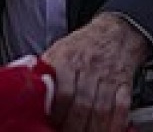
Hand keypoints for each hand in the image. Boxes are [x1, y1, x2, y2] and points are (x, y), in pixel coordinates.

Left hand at [41, 14, 149, 131]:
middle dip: (74, 126)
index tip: (51, 125)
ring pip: (101, 109)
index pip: (62, 92)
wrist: (114, 31)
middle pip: (82, 105)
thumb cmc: (82, 45)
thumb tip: (28, 95)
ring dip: (93, 128)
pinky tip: (108, 130)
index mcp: (68, 59)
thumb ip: (44, 72)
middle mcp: (89, 67)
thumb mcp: (58, 50)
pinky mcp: (123, 83)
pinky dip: (116, 123)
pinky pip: (121, 106)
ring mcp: (108, 76)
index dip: (57, 114)